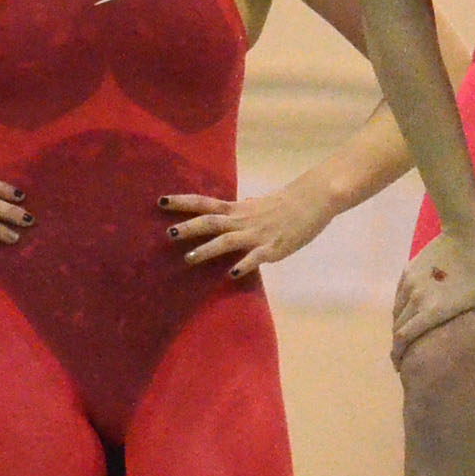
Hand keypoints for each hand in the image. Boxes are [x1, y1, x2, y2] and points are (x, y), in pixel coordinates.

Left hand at [164, 178, 335, 279]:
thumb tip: (235, 205)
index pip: (205, 203)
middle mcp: (243, 220)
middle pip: (211, 222)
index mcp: (238, 209)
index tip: (161, 201)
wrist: (314, 200)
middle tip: (168, 233)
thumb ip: (244, 207)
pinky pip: (254, 258)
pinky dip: (242, 266)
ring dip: (206, 250)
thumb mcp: (259, 204)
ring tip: (187, 259)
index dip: (183, 202)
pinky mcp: (273, 248)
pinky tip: (230, 275)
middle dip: (189, 228)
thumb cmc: (286, 203)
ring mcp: (257, 234)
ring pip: (227, 241)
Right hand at [391, 226, 474, 357]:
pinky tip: (409, 313)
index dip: (398, 355)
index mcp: (432, 310)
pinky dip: (401, 309)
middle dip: (398, 345)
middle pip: (398, 328)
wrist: (467, 231)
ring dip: (399, 326)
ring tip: (406, 337)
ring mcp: (410, 284)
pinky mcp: (409, 271)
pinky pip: (399, 296)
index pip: (405, 338)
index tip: (399, 367)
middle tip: (404, 357)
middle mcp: (415, 299)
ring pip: (397, 312)